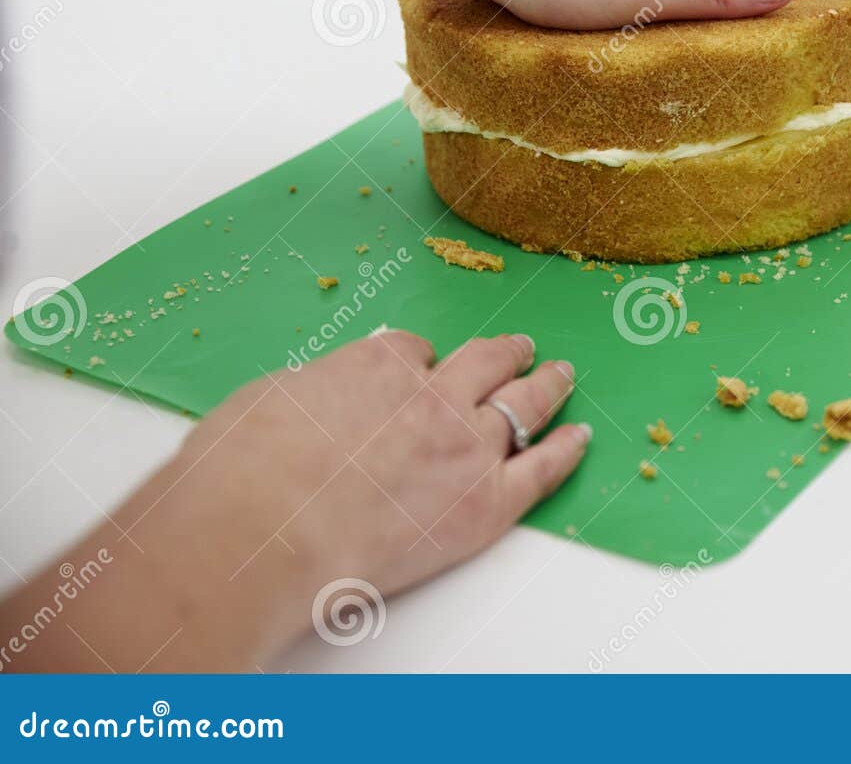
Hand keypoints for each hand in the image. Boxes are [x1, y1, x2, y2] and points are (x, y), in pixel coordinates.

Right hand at [191, 329, 586, 598]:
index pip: (413, 352)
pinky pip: (542, 469)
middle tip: (520, 347)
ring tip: (562, 375)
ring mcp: (466, 447)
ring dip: (547, 386)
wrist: (259, 532)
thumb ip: (313, 392)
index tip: (419, 370)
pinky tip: (580, 437)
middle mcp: (433, 396)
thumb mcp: (267, 401)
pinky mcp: (486, 503)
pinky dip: (566, 450)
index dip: (418, 363)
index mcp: (376, 364)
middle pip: (484, 363)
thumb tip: (320, 398)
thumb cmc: (241, 473)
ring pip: (523, 404)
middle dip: (504, 354)